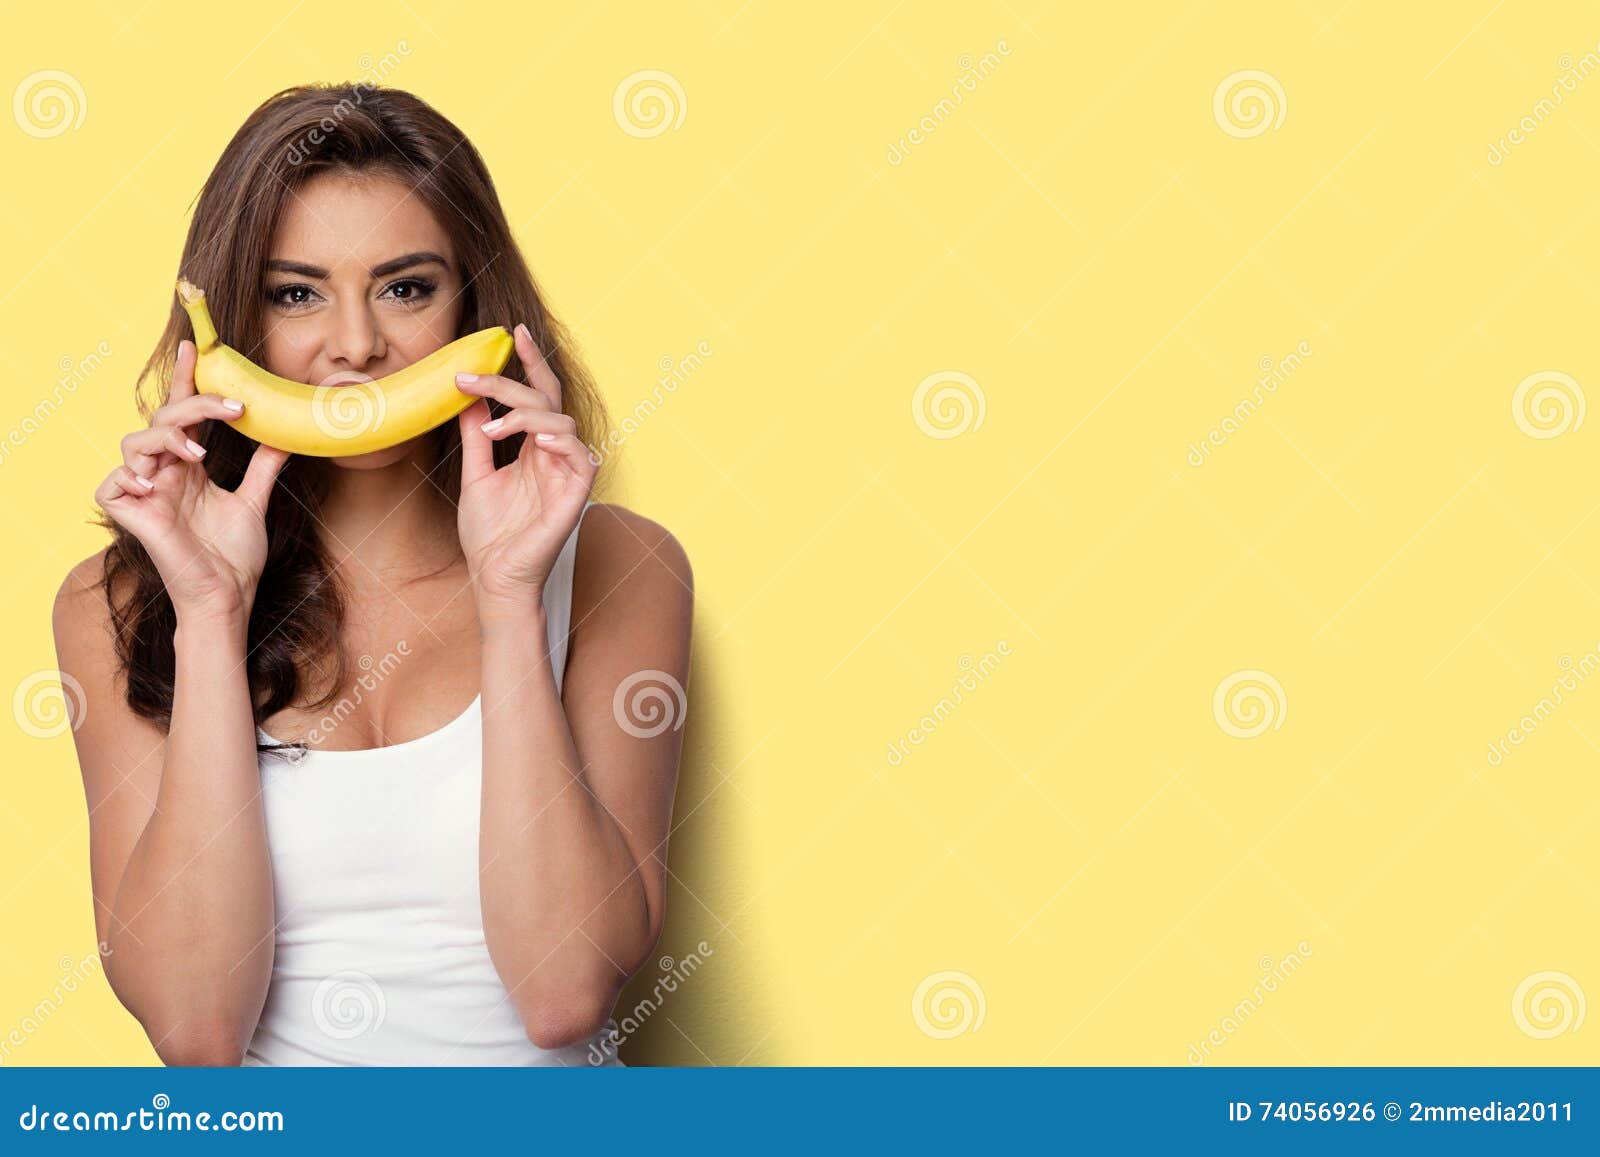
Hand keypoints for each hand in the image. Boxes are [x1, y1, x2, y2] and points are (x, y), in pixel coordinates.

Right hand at [94, 339, 290, 620]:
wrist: (228, 595)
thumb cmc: (235, 556)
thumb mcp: (255, 501)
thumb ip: (264, 467)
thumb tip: (285, 435)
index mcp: (190, 467)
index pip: (184, 414)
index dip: (186, 381)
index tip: (194, 347)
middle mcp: (165, 474)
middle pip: (162, 420)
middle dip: (193, 406)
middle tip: (232, 407)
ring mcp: (145, 493)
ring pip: (133, 442)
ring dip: (166, 439)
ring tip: (198, 455)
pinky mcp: (131, 515)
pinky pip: (111, 485)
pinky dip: (129, 478)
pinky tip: (154, 485)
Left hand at [456, 323, 596, 614]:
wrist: (494, 578)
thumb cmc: (488, 536)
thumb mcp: (475, 476)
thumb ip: (478, 438)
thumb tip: (468, 399)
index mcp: (533, 450)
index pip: (537, 396)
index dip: (528, 363)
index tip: (511, 332)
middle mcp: (554, 456)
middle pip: (547, 401)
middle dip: (516, 379)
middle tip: (474, 374)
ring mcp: (567, 474)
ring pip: (560, 422)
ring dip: (525, 415)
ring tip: (493, 427)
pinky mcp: (576, 496)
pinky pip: (581, 457)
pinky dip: (559, 441)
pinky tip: (535, 440)